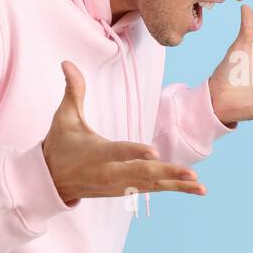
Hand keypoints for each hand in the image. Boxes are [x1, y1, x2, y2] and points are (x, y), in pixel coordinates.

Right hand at [43, 61, 206, 203]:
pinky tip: (195, 187)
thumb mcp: (64, 118)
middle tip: (191, 173)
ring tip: (200, 185)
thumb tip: (68, 62)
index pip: (118, 152)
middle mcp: (111, 173)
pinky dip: (174, 188)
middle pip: (142, 174)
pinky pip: (153, 190)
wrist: (52, 182)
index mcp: (97, 154)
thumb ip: (73, 91)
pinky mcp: (126, 191)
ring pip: (151, 185)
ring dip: (177, 184)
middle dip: (168, 173)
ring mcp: (119, 185)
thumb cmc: (59, 146)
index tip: (154, 152)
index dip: (135, 152)